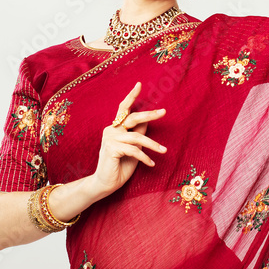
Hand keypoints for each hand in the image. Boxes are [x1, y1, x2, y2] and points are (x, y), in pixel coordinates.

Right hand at [86, 81, 167, 199]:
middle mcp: (110, 130)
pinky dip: (145, 157)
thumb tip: (148, 122)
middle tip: (164, 111)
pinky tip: (151, 164)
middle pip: (133, 117)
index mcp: (115, 128)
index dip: (131, 96)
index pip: (123, 108)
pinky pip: (134, 150)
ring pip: (137, 137)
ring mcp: (109, 139)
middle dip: (150, 114)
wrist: (104, 184)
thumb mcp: (133, 149)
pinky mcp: (111, 149)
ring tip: (163, 151)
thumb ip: (138, 135)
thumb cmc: (119, 166)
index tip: (139, 84)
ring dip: (153, 145)